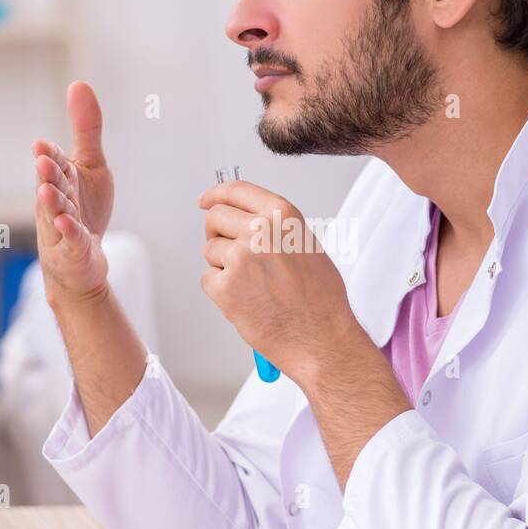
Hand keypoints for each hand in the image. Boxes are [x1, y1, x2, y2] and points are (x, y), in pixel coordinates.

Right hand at [32, 81, 113, 306]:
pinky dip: (69, 232)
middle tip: (43, 160)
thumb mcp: (91, 165)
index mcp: (60, 178)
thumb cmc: (83, 208)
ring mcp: (60, 226)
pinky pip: (70, 239)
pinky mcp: (71, 249)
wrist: (81, 259)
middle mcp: (55, 200)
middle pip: (51, 184)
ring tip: (47, 191)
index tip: (42, 145)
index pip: (54, 163)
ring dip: (52, 202)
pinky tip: (67, 224)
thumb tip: (78, 83)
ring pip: (55, 212)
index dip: (50, 155)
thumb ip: (86, 128)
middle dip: (47, 173)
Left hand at [198, 179, 364, 386]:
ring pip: (210, 250)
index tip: (206, 199)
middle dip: (218, 233)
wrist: (321, 338)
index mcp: (282, 215)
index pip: (237, 190)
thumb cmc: (320, 299)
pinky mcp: (225, 286)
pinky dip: (221, 291)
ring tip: (254, 285)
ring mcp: (240, 258)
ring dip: (224, 266)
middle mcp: (260, 231)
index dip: (216, 194)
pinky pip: (208, 279)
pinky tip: (247, 300)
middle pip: (215, 217)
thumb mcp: (306, 245)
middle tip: (233, 253)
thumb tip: (244, 220)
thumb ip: (274, 227)